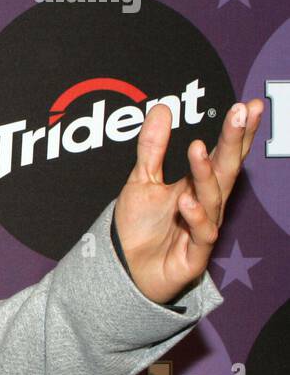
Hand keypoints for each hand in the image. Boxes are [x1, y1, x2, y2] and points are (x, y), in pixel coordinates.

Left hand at [115, 98, 263, 304]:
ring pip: (213, 197)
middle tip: (243, 112)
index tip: (250, 105)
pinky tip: (185, 200)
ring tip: (198, 148)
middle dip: (236, 140)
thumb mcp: (141, 180)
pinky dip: (195, 215)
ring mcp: (204, 228)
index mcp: (198, 184)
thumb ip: (153, 147)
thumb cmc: (139, 227)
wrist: (124, 269)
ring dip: (206, 173)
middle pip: (227, 169)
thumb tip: (163, 108)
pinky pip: (202, 233)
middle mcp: (207, 204)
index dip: (237, 131)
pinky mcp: (196, 254)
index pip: (223, 153)